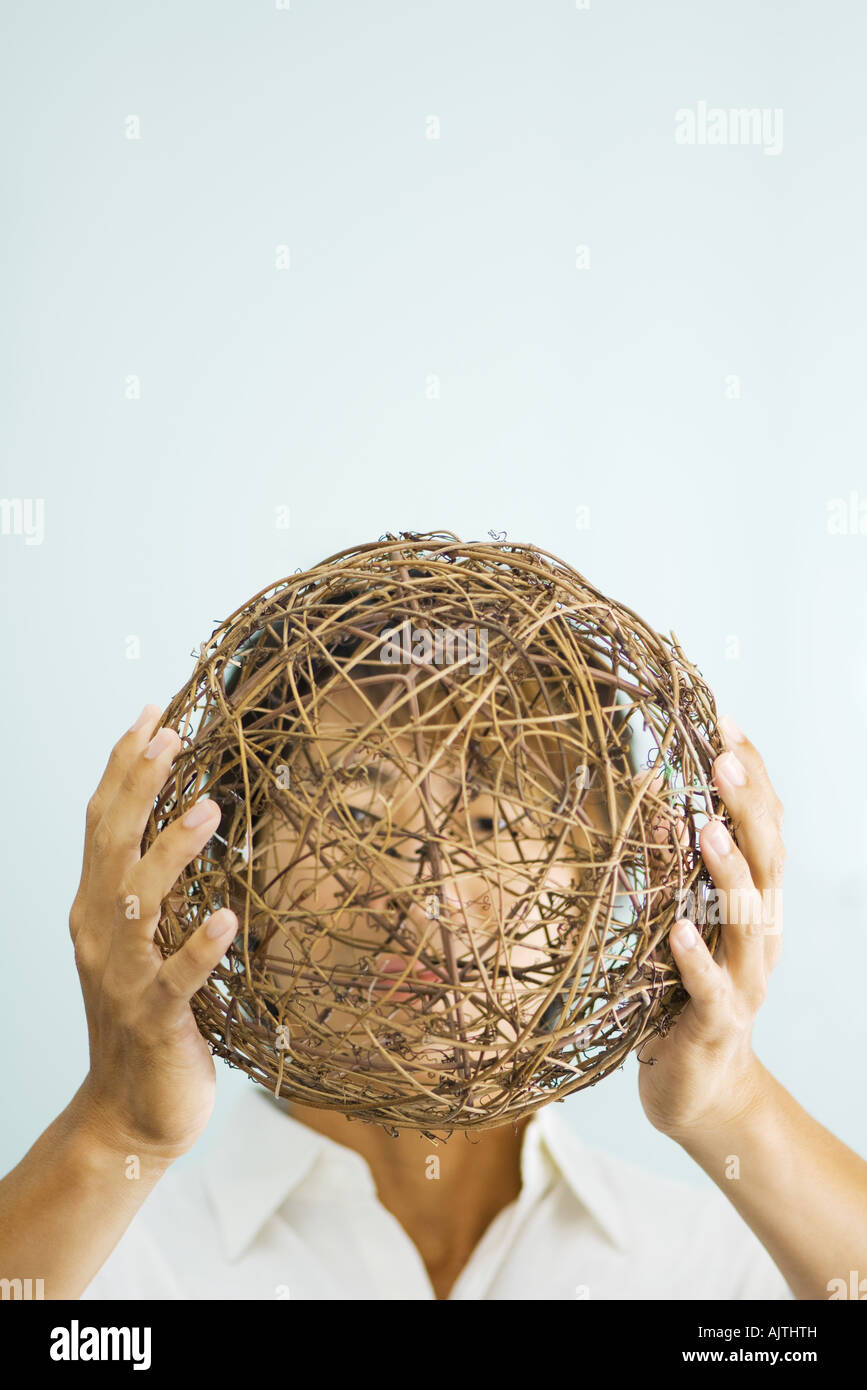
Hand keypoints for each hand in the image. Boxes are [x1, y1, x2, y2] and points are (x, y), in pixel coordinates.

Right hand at [70, 704, 237, 1161]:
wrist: (130, 1114)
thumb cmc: (149, 1017)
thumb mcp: (143, 942)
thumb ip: (152, 886)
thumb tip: (184, 817)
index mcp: (97, 908)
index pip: (102, 822)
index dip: (124, 766)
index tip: (153, 712)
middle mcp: (100, 935)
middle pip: (112, 846)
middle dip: (139, 785)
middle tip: (171, 733)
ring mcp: (123, 979)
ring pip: (139, 905)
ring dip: (171, 854)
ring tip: (209, 808)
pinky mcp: (155, 1022)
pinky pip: (175, 981)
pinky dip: (198, 950)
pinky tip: (226, 921)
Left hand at [637, 715, 784, 1140]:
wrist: (702, 1088)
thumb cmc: (685, 990)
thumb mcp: (683, 918)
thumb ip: (677, 869)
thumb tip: (652, 804)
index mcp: (756, 899)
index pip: (765, 823)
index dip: (751, 773)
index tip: (724, 719)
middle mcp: (762, 932)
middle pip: (767, 858)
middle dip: (747, 806)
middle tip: (722, 756)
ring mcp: (746, 978)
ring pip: (749, 918)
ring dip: (727, 872)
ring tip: (705, 829)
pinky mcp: (719, 1021)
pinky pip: (711, 987)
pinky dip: (696, 957)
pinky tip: (679, 929)